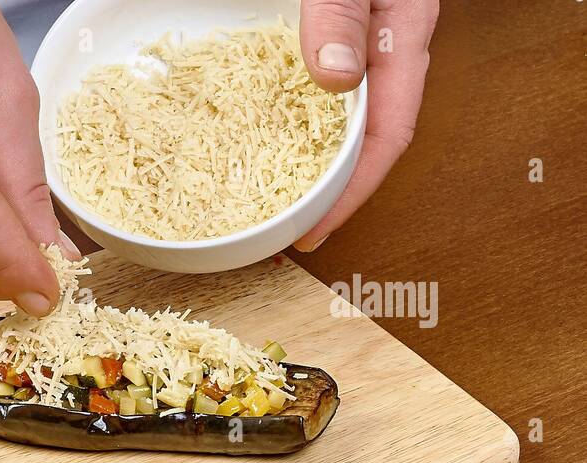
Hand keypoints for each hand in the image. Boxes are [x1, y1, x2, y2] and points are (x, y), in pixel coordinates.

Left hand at [295, 0, 440, 250]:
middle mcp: (383, 45)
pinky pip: (310, 89)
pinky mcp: (324, 33)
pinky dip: (288, 122)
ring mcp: (355, 41)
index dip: (354, 191)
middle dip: (332, 193)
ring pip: (339, 117)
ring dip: (311, 164)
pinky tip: (263, 143)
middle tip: (292, 236)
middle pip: (365, 137)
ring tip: (279, 206)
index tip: (318, 231)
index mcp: (403, 34)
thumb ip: (341, 12)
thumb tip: (336, 79)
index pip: (389, 133)